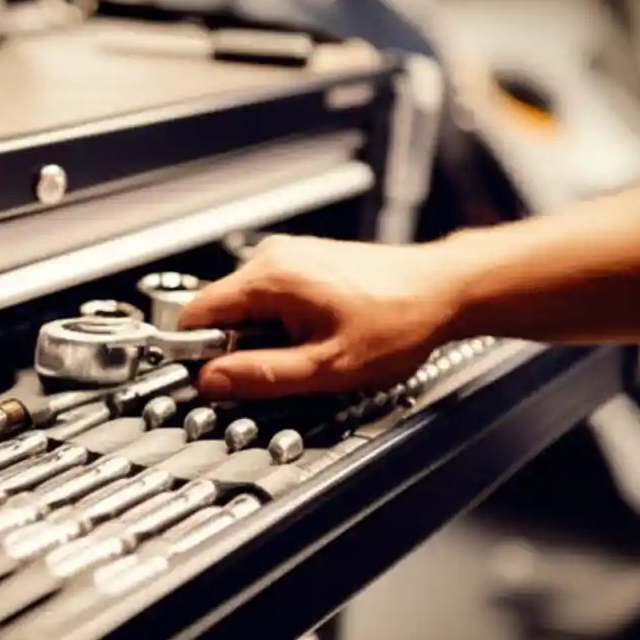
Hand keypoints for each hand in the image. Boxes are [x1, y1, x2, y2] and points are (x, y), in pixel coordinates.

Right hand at [177, 234, 466, 398]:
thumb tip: (212, 382)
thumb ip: (262, 376)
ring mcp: (289, 257)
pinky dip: (282, 324)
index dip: (197, 352)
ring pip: (246, 307)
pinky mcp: (306, 263)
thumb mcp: (327, 366)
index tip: (212, 378)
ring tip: (308, 353)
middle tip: (281, 371)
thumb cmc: (399, 320)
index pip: (194, 314)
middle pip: (220, 312)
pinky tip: (317, 337)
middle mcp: (272, 258)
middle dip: (237, 348)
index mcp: (269, 277)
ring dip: (263, 338)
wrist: (444, 290)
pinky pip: (270, 298)